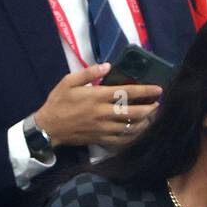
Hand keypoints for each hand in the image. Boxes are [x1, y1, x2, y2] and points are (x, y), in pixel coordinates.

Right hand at [34, 63, 160, 148]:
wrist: (49, 127)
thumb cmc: (58, 102)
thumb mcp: (68, 81)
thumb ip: (88, 73)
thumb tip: (107, 65)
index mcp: (97, 97)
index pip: (127, 92)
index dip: (145, 91)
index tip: (158, 89)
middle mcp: (104, 113)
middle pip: (135, 112)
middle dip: (150, 109)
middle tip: (157, 105)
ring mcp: (104, 128)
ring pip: (132, 127)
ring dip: (145, 122)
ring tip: (151, 117)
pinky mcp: (102, 139)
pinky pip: (123, 140)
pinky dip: (134, 136)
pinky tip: (139, 131)